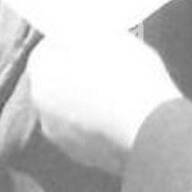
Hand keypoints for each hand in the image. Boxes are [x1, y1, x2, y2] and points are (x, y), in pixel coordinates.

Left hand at [28, 29, 181, 175]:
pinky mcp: (82, 157)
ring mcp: (60, 135)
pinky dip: (100, 124)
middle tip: (107, 66)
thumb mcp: (110, 35)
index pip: (48, 49)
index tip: (91, 40)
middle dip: (77, 73)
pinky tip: (124, 116)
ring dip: (88, 101)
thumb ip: (87, 35)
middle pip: (57, 81)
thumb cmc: (128, 75)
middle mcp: (41, 106)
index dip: (71, 42)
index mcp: (42, 70)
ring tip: (120, 92)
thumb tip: (82, 35)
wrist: (149, 129)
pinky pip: (88, 132)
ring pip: (72, 109)